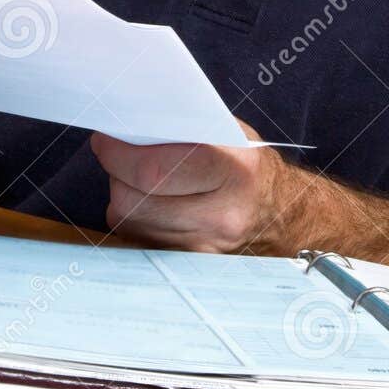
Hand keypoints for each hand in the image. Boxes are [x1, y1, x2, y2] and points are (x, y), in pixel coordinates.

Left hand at [89, 122, 302, 253]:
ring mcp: (208, 247)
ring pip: (133, 223)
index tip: (105, 140)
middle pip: (136, 202)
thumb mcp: (227, 134)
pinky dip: (136, 219)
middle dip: (117, 175)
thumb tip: (127, 125)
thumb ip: (182, 129)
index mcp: (234, 169)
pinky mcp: (193, 264)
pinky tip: (152, 204)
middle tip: (117, 155)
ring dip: (124, 197)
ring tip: (138, 179)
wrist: (284, 214)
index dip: (118, 155)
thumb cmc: (248, 164)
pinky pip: (142, 240)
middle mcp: (222, 215)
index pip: (154, 170)